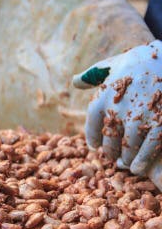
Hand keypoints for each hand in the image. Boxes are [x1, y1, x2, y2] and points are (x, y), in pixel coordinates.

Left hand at [73, 40, 161, 187]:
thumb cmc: (139, 60)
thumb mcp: (112, 64)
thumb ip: (92, 75)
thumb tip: (75, 81)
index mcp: (101, 98)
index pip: (93, 126)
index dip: (94, 138)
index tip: (96, 145)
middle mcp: (116, 110)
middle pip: (109, 139)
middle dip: (111, 151)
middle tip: (113, 157)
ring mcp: (138, 118)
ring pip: (127, 147)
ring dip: (126, 158)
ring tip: (126, 163)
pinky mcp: (159, 123)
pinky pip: (147, 148)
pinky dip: (141, 160)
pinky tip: (137, 168)